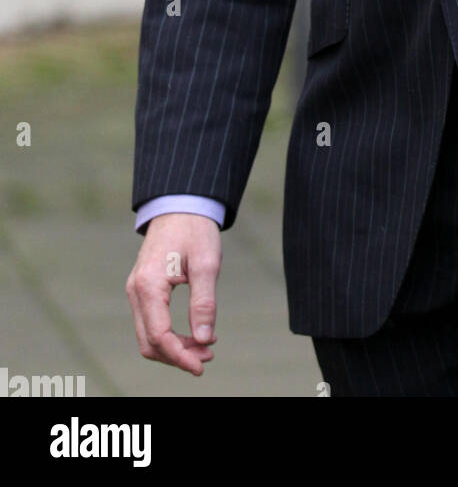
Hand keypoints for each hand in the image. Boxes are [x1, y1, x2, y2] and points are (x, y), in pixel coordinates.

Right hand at [126, 212, 220, 375]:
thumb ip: (204, 302)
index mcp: (149, 285)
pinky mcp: (143, 290)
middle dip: (178, 355)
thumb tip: (204, 339)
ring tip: (205, 347)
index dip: (180, 356)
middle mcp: (136, 291)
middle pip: (150, 342)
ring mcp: (136, 291)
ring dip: (174, 347)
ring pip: (148, 335)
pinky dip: (169, 334)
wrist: (181, 205)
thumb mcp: (207, 264)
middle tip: (208, 356)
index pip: (159, 335)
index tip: (202, 367)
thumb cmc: (195, 230)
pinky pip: (151, 322)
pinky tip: (195, 333)